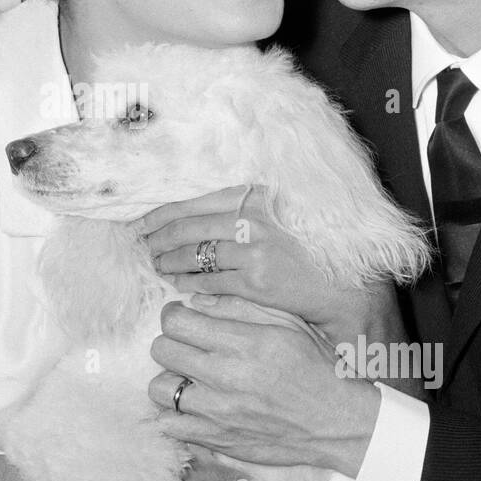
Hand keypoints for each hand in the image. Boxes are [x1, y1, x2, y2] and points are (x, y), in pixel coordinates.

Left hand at [138, 186, 403, 344]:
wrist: (338, 282)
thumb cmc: (302, 249)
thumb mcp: (272, 217)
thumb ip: (237, 211)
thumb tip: (189, 216)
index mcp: (254, 198)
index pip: (194, 203)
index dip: (162, 214)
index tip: (142, 223)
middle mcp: (253, 219)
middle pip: (188, 228)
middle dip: (157, 237)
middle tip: (142, 245)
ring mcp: (254, 251)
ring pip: (194, 256)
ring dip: (168, 260)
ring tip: (155, 264)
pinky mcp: (255, 281)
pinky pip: (208, 282)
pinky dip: (186, 282)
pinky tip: (175, 282)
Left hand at [147, 296, 382, 475]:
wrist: (338, 423)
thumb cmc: (316, 367)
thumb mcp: (288, 323)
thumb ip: (239, 307)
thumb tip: (196, 300)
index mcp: (245, 343)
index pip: (176, 322)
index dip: (174, 315)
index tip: (184, 318)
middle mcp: (227, 377)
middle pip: (161, 350)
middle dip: (170, 342)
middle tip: (187, 345)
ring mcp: (219, 413)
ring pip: (158, 389)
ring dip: (170, 379)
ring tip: (190, 377)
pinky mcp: (217, 440)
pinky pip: (169, 426)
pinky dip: (174, 415)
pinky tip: (194, 406)